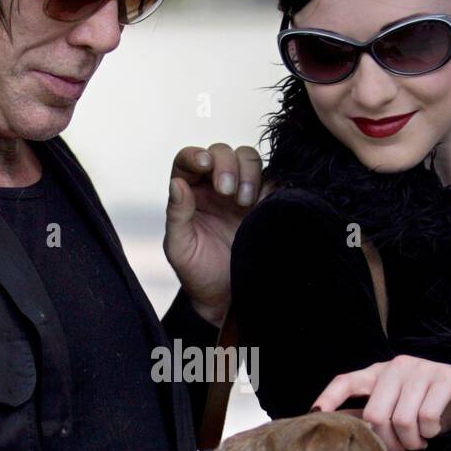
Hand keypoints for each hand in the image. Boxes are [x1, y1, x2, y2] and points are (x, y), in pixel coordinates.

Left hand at [164, 143, 270, 324]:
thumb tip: (177, 183)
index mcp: (189, 192)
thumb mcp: (180, 248)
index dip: (196, 155)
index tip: (204, 164)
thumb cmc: (198, 273)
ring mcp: (242, 192)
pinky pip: (274, 180)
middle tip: (227, 192)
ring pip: (249, 159)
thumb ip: (177, 215)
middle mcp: (215, 186)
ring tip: (245, 202)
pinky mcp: (266, 203)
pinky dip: (272, 184)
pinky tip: (264, 204)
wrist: (227, 297)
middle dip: (226, 165)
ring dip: (249, 172)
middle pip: (223, 152)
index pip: (189, 159)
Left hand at [312, 355, 450, 450]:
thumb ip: (370, 415)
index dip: (328, 398)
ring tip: (420, 441)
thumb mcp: (396, 407)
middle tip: (402, 448)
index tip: (314, 414)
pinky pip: (426, 418)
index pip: (346, 381)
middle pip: (375, 414)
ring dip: (411, 440)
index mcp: (379, 372)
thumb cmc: (429, 404)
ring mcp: (421, 370)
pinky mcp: (444, 379)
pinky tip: (434, 431)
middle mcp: (396, 367)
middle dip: (387, 440)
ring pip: (401, 420)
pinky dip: (429, 433)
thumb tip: (337, 428)